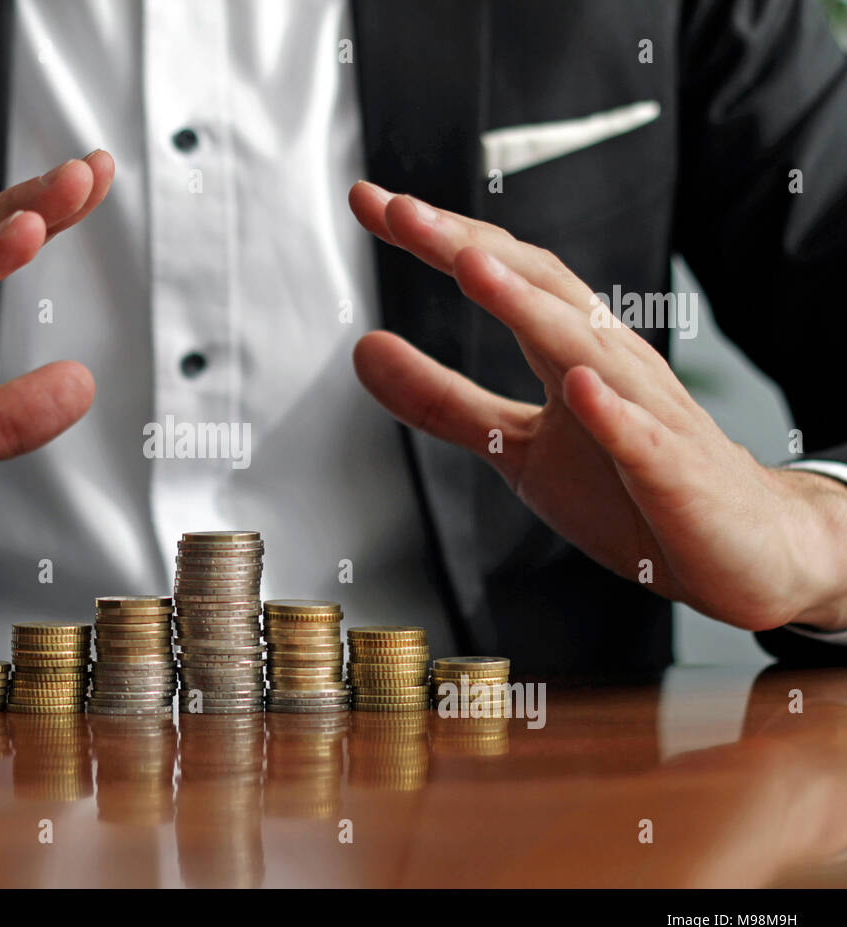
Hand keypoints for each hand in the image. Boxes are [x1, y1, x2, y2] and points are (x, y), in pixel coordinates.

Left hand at [348, 180, 846, 632]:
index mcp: (568, 348)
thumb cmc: (629, 490)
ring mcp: (647, 411)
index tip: (371, 201)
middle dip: (466, 244)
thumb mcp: (516, 445)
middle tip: (400, 210)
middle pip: (537, 285)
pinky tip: (578, 386)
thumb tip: (364, 349)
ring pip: (586, 345)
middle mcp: (608, 360)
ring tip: (469, 264)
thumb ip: (442, 400)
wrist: (741, 548)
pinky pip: (640, 437)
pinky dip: (610, 411)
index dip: (436, 237)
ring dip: (526, 303)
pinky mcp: (673, 470)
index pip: (500, 272)